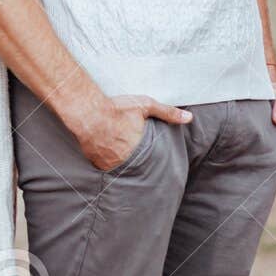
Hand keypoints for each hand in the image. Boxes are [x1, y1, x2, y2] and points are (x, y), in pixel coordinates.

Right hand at [71, 94, 191, 170]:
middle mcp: (126, 162)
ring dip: (122, 164)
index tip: (151, 158)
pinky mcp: (96, 163)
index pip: (152, 162)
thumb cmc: (116, 109)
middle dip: (137, 163)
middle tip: (135, 158)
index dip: (152, 160)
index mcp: (140, 150)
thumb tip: (188, 118)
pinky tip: (107, 154)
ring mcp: (110, 165)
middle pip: (136, 168)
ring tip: (122, 157)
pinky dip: (107, 162)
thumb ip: (167, 112)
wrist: (87, 112)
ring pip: (120, 169)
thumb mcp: (144, 106)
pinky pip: (105, 167)